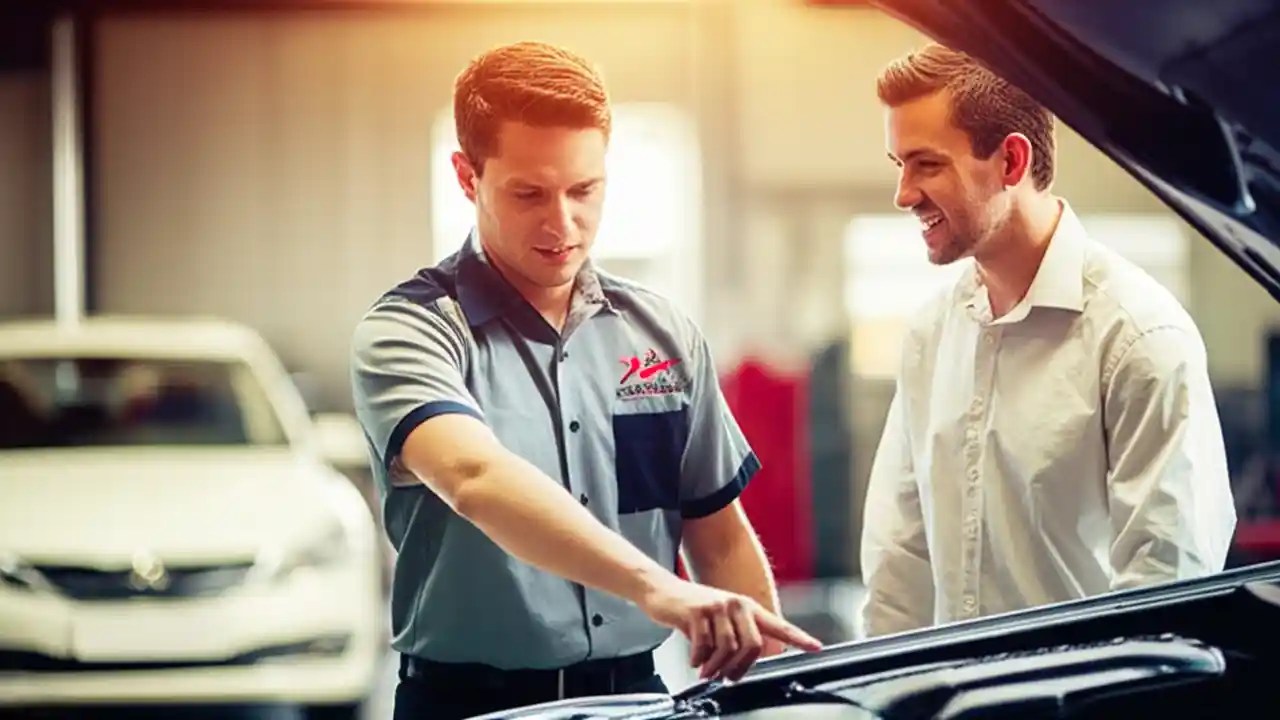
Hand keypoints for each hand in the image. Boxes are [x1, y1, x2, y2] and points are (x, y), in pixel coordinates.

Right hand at [639, 578, 821, 681]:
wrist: (662, 591)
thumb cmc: (693, 610)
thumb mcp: (720, 620)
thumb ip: (735, 637)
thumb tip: (741, 667)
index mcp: (746, 607)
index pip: (778, 624)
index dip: (798, 637)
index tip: (816, 647)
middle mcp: (736, 604)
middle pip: (753, 645)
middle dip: (739, 667)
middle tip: (727, 677)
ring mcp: (717, 605)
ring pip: (728, 649)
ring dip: (716, 667)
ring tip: (706, 671)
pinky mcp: (697, 611)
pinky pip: (704, 646)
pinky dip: (698, 660)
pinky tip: (694, 659)